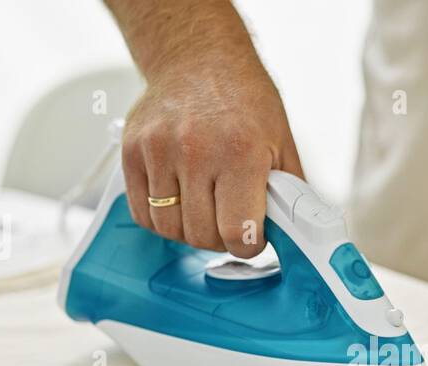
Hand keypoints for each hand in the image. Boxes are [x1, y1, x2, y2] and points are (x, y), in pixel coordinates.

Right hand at [121, 63, 301, 257]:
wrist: (198, 59)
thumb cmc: (244, 101)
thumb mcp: (281, 144)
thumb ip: (287, 193)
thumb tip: (295, 236)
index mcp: (240, 152)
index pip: (236, 231)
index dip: (247, 245)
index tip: (251, 238)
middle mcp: (195, 151)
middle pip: (201, 235)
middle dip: (220, 239)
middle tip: (230, 221)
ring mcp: (158, 151)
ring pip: (169, 229)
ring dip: (189, 231)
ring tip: (205, 210)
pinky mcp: (131, 152)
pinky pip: (142, 213)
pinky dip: (162, 219)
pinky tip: (180, 202)